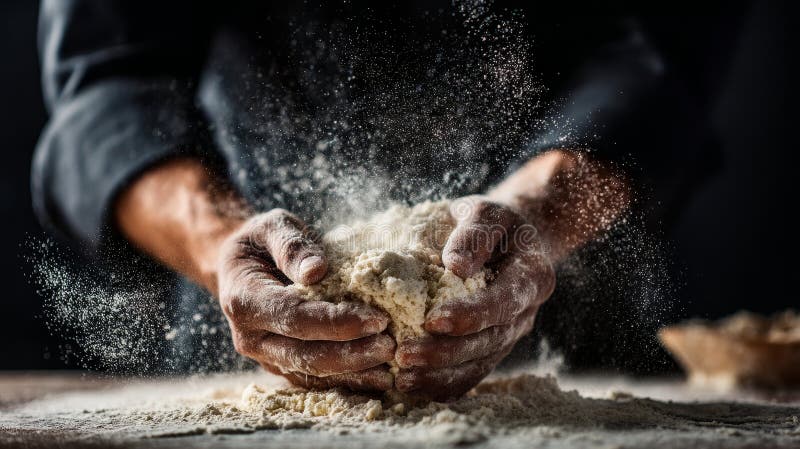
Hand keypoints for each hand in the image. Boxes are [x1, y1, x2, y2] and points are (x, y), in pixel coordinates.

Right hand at [217, 209, 395, 390]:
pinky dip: (346, 380)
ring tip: (390, 364)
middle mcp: (250, 338)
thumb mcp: (272, 227)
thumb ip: (292, 246)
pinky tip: (377, 377)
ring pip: (311, 373)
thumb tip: (317, 269)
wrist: (238, 266)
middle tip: (390, 346)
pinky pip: (315, 380)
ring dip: (353, 373)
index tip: (376, 319)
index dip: (336, 321)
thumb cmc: (261, 242)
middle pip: (304, 355)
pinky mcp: (281, 365)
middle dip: (350, 355)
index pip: (295, 317)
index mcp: (243, 301)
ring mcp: (265, 356)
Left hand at [394, 196, 554, 398]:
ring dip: (441, 375)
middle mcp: (526, 312)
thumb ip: (475, 234)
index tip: (433, 320)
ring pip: (480, 363)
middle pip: (489, 341)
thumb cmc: (492, 222)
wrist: (511, 239)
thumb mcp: (486, 211)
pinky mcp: (493, 347)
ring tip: (403, 378)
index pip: (502, 302)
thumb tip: (455, 266)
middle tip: (404, 355)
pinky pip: (472, 372)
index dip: (470, 315)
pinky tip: (414, 388)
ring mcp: (511, 334)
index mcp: (532, 276)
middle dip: (446, 353)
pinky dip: (444, 384)